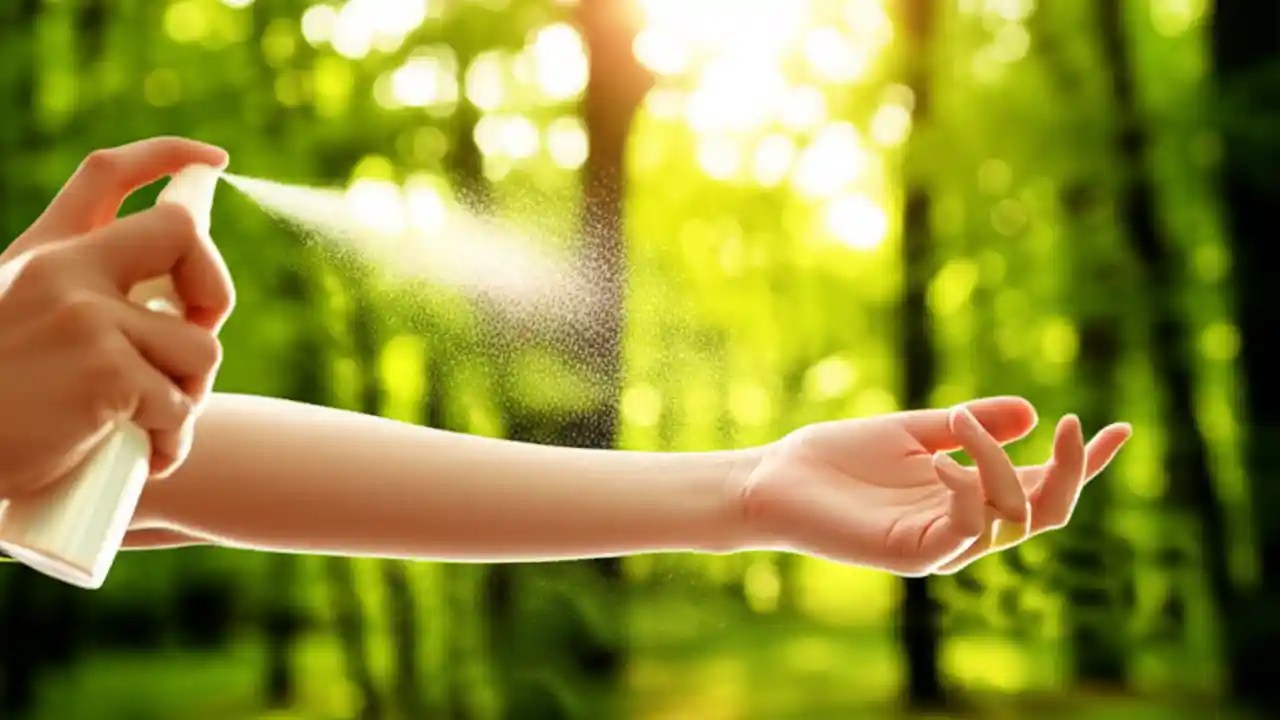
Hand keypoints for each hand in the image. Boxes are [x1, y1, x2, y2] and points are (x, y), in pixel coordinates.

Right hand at [0, 137, 233, 499]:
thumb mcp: (18, 320)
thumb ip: (78, 296)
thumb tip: (174, 296)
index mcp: (40, 255)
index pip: (106, 175)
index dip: (168, 156)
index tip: (210, 161)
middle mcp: (62, 271)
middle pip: (182, 235)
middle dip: (214, 289)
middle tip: (197, 337)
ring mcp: (85, 318)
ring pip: (199, 346)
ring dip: (189, 394)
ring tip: (147, 424)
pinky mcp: (105, 372)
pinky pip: (180, 404)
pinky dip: (172, 441)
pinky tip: (143, 457)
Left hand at [735, 397, 1131, 574]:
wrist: (776, 478)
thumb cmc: (838, 457)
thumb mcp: (914, 430)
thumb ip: (969, 427)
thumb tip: (1030, 413)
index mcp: (968, 496)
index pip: (1041, 486)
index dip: (1084, 465)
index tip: (1120, 429)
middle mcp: (963, 527)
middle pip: (1046, 511)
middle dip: (1071, 472)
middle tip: (1071, 424)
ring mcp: (940, 546)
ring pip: (1012, 517)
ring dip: (998, 462)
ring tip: (958, 421)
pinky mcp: (912, 555)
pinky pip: (965, 530)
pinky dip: (966, 489)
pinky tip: (942, 459)